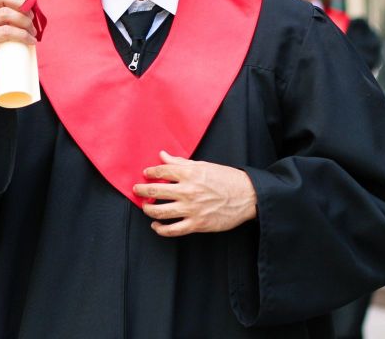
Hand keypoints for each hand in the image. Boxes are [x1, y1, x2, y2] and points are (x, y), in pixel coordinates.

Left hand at [133, 151, 257, 236]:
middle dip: (142, 190)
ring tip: (145, 207)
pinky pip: (173, 230)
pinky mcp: (197, 224)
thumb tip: (163, 155)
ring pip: (160, 211)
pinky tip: (156, 225)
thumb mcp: (204, 165)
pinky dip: (160, 229)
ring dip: (148, 209)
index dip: (150, 172)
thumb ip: (181, 162)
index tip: (146, 174)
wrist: (248, 196)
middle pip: (156, 191)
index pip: (162, 171)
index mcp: (190, 174)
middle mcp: (188, 191)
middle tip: (137, 190)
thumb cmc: (227, 179)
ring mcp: (192, 209)